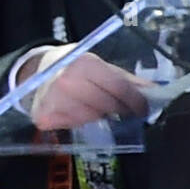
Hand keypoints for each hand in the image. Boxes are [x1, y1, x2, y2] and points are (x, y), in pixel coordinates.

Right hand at [22, 45, 151, 130]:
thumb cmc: (73, 65)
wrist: (37, 69)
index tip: (144, 108)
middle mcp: (67, 81)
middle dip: (119, 110)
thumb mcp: (98, 64)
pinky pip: (73, 125)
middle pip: (106, 106)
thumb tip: (152, 90)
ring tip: (93, 104)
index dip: (135, 100)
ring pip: (91, 118)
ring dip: (97, 115)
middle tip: (124, 111)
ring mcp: (54, 100)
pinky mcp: (43, 116)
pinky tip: (75, 110)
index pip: (118, 87)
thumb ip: (124, 78)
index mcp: (85, 63)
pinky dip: (78, 120)